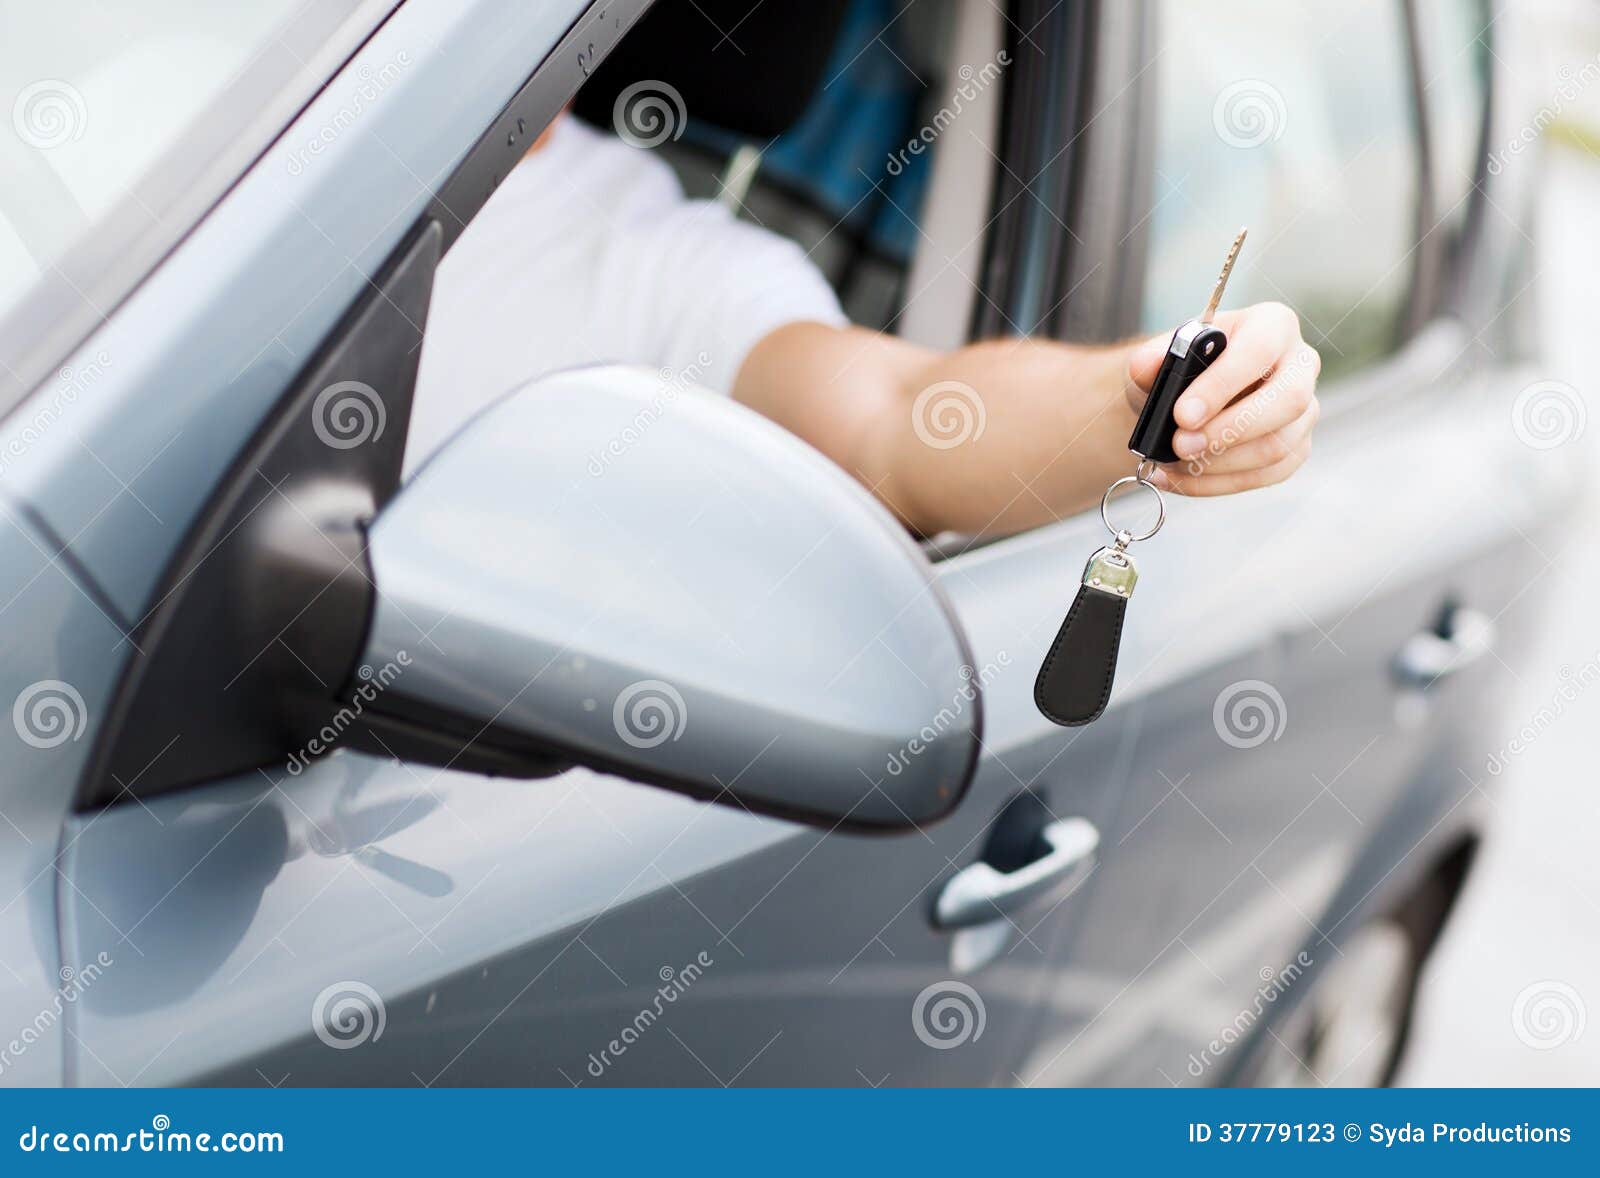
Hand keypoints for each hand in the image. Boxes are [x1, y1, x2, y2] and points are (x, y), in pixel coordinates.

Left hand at [1125, 302, 1320, 495]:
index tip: (1182, 415)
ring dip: (1219, 464)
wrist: (1185, 398)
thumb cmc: (1182, 368)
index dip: (1222, 385)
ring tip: (1172, 464)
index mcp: (1272, 325)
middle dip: (1229, 431)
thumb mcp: (1160, 355)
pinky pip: (1267, 475)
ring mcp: (1305, 410)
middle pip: (1288, 401)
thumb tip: (1147, 365)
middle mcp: (1300, 365)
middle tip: (1180, 446)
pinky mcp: (1296, 448)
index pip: (1259, 351)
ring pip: (1278, 446)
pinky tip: (1179, 479)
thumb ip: (1150, 358)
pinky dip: (1217, 484)